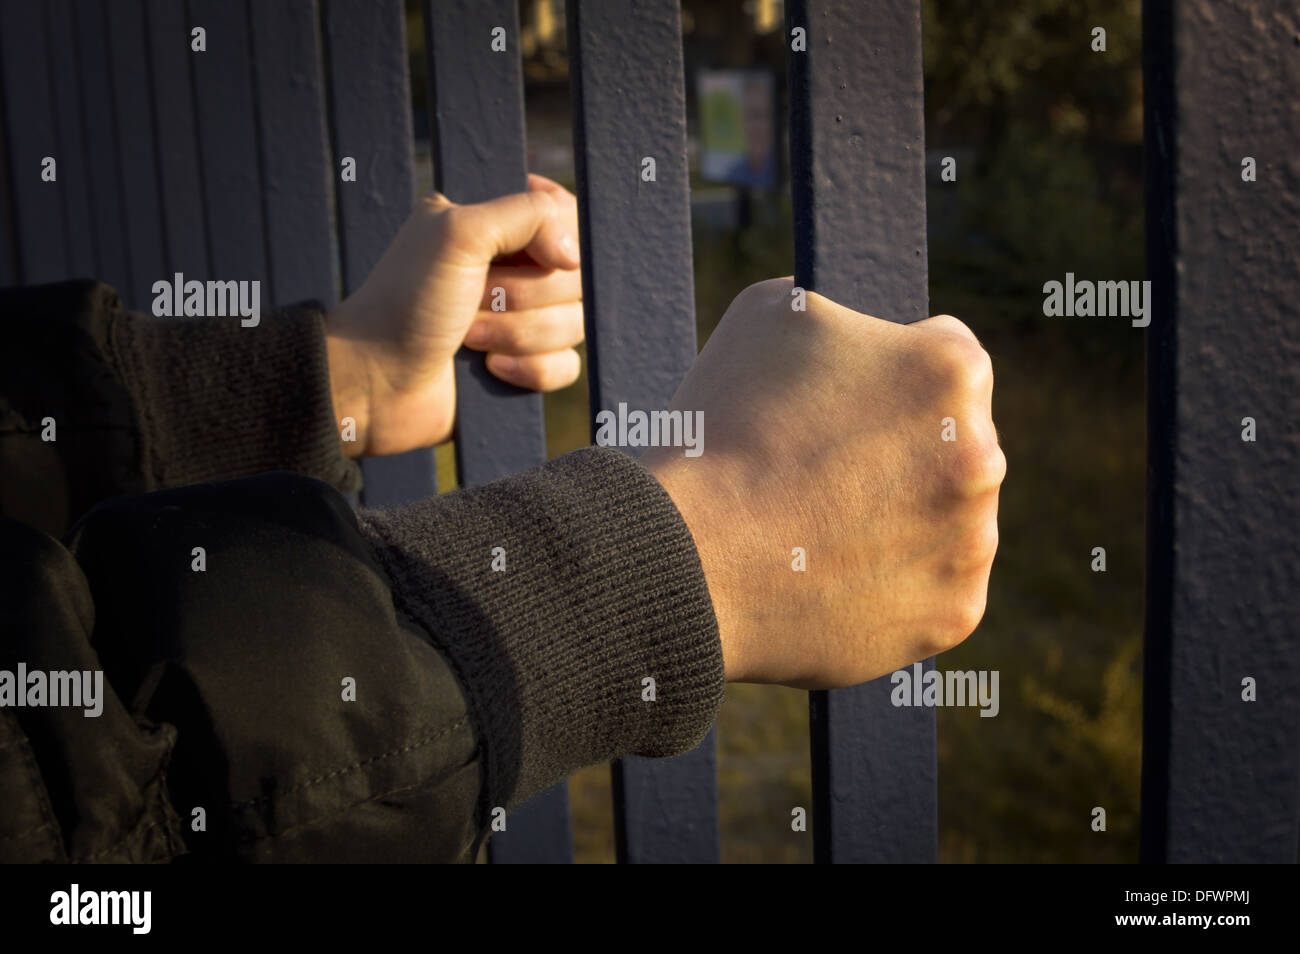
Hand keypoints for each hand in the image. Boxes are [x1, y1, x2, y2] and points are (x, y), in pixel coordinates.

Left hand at [326, 174, 583, 456]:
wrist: (375, 382)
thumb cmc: (404, 302)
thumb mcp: (457, 233)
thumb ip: (529, 215)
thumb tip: (574, 255)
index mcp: (494, 226)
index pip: (565, 216)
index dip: (554, 238)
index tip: (514, 252)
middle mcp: (511, 269)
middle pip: (574, 276)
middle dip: (524, 296)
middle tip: (474, 301)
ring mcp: (520, 320)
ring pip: (574, 323)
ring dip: (520, 334)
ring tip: (470, 339)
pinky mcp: (525, 367)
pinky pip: (567, 366)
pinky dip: (531, 370)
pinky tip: (491, 370)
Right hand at [642, 279, 1004, 689]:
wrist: (687, 556)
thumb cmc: (720, 427)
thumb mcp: (771, 314)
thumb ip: (845, 317)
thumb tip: (866, 338)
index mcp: (950, 371)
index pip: (944, 353)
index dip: (886, 372)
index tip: (841, 403)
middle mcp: (983, 455)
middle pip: (953, 440)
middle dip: (901, 448)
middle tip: (821, 471)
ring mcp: (972, 543)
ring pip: (947, 517)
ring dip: (902, 516)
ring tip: (817, 529)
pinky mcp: (952, 614)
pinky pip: (933, 588)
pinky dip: (892, 584)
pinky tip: (831, 576)